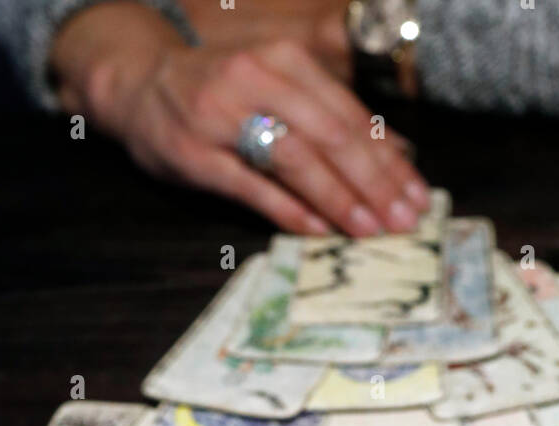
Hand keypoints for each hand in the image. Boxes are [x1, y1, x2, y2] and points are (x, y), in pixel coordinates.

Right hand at [51, 3, 429, 235]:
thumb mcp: (280, 89)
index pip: (350, 116)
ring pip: (295, 159)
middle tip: (403, 221)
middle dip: (373, 184)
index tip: (418, 196)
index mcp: (285, 62)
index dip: (389, 160)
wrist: (139, 84)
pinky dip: (288, 210)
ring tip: (370, 230)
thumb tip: (399, 153)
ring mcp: (223, 117)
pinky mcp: (197, 154)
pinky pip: (252, 186)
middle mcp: (256, 81)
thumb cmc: (222, 92)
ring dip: (338, 199)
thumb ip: (334, 117)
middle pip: (330, 137)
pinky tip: (319, 231)